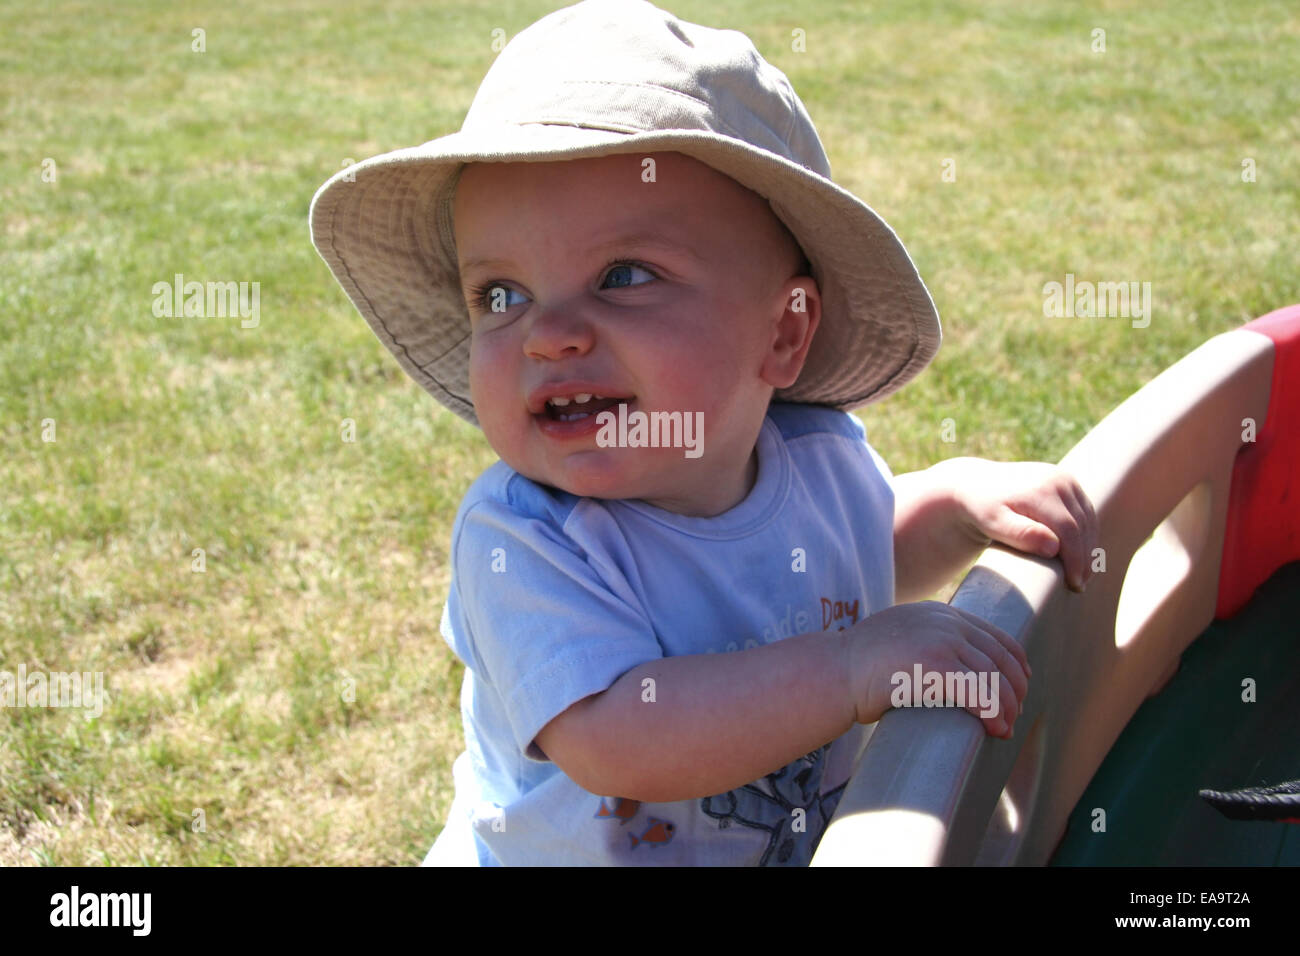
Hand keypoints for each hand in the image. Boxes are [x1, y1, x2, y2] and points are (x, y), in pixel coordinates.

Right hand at [844, 601, 1030, 737]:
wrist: (835, 671)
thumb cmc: (861, 667)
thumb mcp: (901, 640)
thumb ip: (927, 643)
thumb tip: (953, 672)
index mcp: (939, 613)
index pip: (995, 635)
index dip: (1015, 663)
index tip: (1020, 686)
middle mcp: (946, 621)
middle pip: (1001, 656)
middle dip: (1014, 689)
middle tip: (1014, 714)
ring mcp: (942, 640)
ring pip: (994, 677)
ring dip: (1006, 707)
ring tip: (1004, 728)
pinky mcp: (936, 665)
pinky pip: (980, 691)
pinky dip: (993, 713)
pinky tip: (994, 728)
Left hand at [936, 458, 1098, 591]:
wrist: (975, 485)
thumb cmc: (982, 509)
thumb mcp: (993, 524)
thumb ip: (1019, 533)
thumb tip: (1053, 547)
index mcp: (1041, 490)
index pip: (1069, 530)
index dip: (1075, 559)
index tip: (1075, 583)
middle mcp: (1057, 480)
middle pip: (1082, 526)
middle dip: (1085, 558)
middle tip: (1080, 585)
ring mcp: (1065, 479)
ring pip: (1087, 520)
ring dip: (1089, 548)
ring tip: (1083, 575)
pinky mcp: (1068, 482)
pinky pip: (1085, 513)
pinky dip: (1086, 535)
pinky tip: (1082, 555)